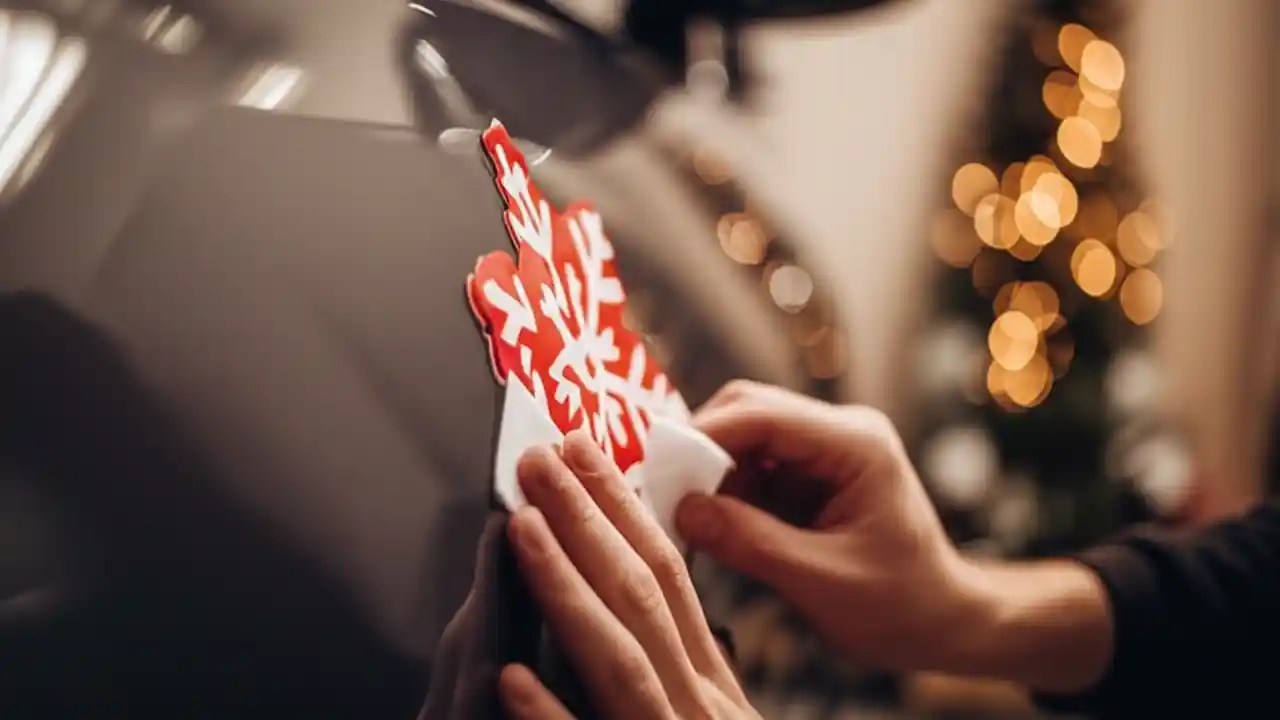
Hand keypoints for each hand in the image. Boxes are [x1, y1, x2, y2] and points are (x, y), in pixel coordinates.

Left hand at [500, 430, 759, 719]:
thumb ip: (679, 674)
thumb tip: (629, 600)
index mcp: (714, 685)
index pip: (667, 577)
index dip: (622, 509)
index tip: (578, 451)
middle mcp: (699, 708)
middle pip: (641, 598)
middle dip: (586, 521)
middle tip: (537, 458)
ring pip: (619, 661)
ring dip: (567, 590)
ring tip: (521, 526)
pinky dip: (550, 712)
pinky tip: (510, 676)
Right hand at [674, 381, 1111, 692]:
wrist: (945, 621)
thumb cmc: (901, 606)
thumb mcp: (822, 581)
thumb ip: (752, 543)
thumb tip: (683, 510)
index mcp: (856, 445)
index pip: (763, 415)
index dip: (704, 436)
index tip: (658, 469)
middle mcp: (841, 432)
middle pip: (748, 410)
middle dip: (701, 449)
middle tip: (663, 493)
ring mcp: (825, 450)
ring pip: (744, 437)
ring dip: (711, 473)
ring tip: (686, 517)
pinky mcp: (811, 474)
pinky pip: (753, 467)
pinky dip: (726, 492)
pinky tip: (714, 526)